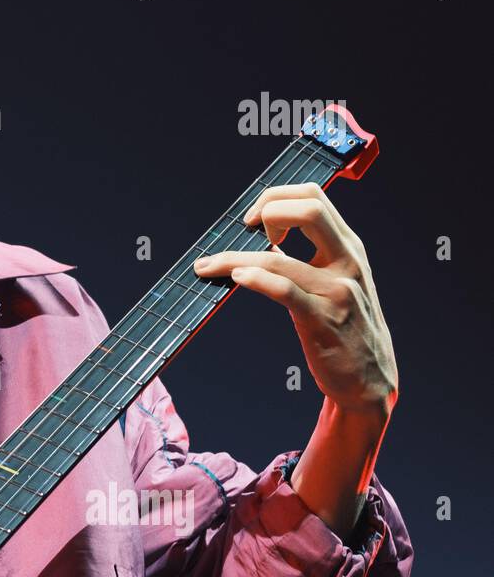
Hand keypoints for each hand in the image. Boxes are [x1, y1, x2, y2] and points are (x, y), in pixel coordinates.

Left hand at [192, 182, 397, 415]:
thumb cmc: (344, 329)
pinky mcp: (322, 320)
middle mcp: (348, 261)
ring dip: (232, 259)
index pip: (314, 196)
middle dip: (266, 209)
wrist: (369, 381)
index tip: (253, 221)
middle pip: (309, 208)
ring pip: (278, 259)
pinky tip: (235, 279)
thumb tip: (264, 238)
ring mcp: (337, 290)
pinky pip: (284, 291)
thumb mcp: (336, 282)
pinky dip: (255, 280)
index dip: (277, 198)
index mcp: (349, 247)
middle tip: (243, 232)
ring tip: (207, 266)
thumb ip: (312, 257)